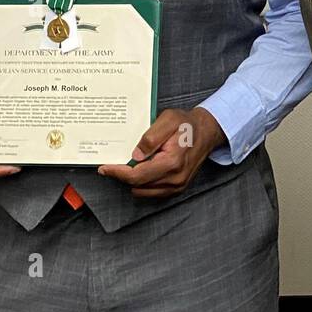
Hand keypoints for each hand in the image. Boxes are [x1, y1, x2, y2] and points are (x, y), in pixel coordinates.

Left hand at [97, 106, 225, 198]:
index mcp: (172, 162)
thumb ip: (151, 137)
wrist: (207, 132)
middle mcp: (175, 178)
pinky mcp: (177, 188)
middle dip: (123, 175)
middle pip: (137, 185)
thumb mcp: (168, 119)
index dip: (117, 173)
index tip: (104, 168)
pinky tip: (144, 169)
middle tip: (115, 163)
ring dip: (134, 180)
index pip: (136, 176)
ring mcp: (177, 186)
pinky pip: (152, 192)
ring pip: (143, 191)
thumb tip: (135, 155)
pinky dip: (143, 183)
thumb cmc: (187, 124)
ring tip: (134, 163)